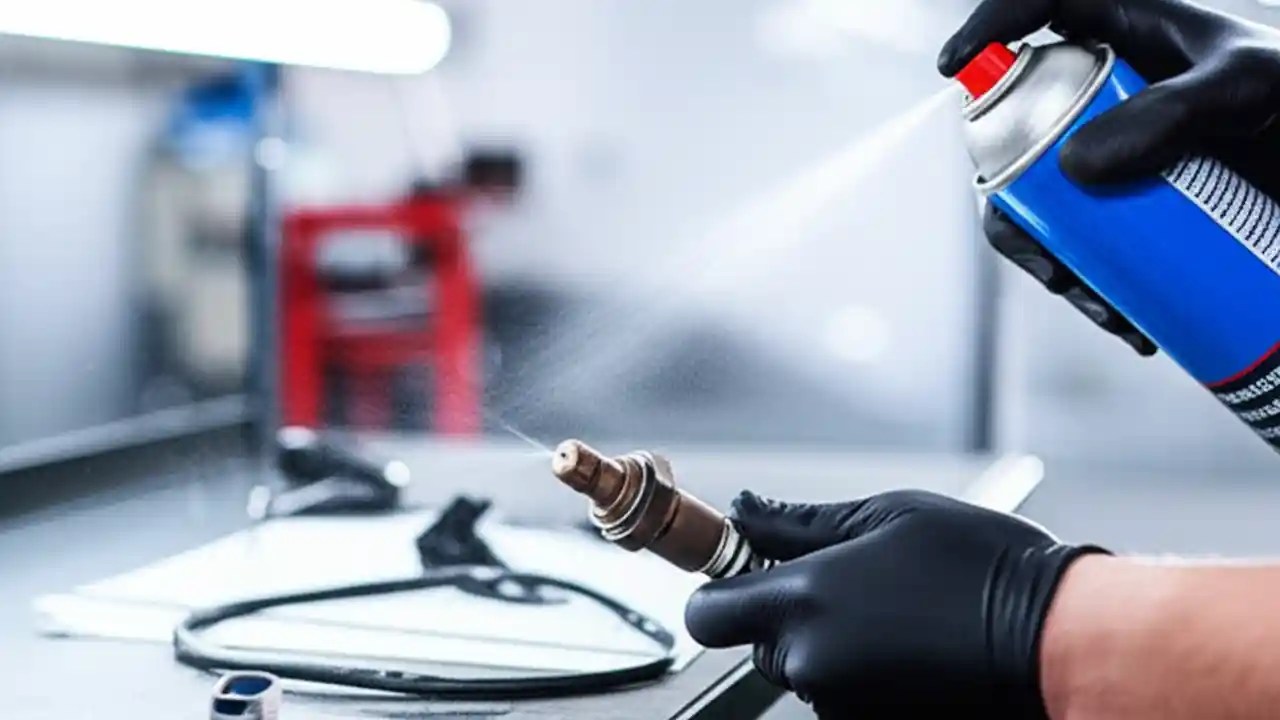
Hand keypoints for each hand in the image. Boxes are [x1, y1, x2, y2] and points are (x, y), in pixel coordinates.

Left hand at [683, 490, 1106, 717]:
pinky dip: (865, 679)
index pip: (708, 613)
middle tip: (851, 590)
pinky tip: (911, 650)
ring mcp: (841, 704)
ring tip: (896, 617)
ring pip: (806, 673)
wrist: (1055, 639)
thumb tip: (744, 511)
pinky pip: (844, 699)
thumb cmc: (981, 566)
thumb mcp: (887, 516)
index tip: (745, 575)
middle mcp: (810, 661)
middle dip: (789, 620)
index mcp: (802, 600)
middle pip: (760, 644)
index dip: (721, 593)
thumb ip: (798, 522)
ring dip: (832, 650)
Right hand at [939, 0, 1279, 356]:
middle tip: (1044, 252)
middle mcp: (1103, 92)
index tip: (951, 67)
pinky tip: (1127, 321)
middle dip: (1014, 205)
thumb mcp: (1248, 90)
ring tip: (1104, 310)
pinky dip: (1090, 289)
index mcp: (1125, 30)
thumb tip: (1069, 166)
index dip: (986, 29)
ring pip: (1039, 203)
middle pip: (1015, 132)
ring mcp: (1112, 151)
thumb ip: (1170, 113)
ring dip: (1050, 264)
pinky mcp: (1128, 203)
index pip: (1036, 8)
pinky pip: (1082, 244)